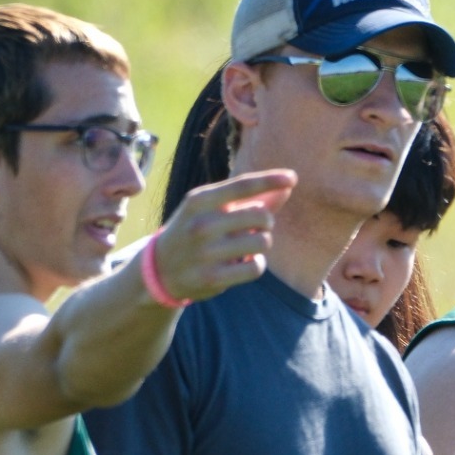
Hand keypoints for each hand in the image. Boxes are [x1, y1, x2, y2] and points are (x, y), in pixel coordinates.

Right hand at [149, 169, 295, 302]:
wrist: (160, 268)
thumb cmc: (195, 231)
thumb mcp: (211, 209)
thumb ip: (249, 199)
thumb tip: (288, 186)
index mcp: (199, 200)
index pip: (242, 185)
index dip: (271, 180)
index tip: (293, 177)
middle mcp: (202, 224)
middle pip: (262, 216)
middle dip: (265, 223)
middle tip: (252, 229)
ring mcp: (206, 252)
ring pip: (263, 242)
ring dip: (261, 244)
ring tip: (245, 246)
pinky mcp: (213, 277)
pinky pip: (256, 267)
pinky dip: (256, 264)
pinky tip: (244, 263)